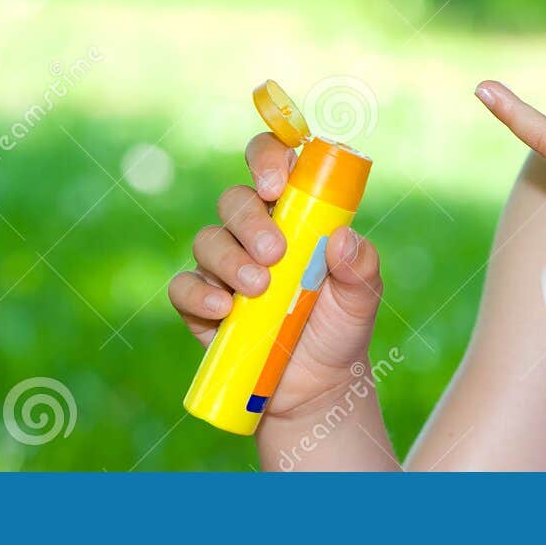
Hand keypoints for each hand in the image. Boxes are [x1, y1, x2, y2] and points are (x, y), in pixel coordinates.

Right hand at [167, 131, 384, 419]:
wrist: (317, 385)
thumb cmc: (340, 326)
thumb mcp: (362, 297)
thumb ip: (361, 266)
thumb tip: (343, 239)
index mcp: (293, 212)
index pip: (272, 162)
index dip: (268, 159)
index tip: (276, 185)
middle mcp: (253, 231)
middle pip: (234, 200)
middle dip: (250, 222)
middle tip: (275, 253)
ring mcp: (224, 266)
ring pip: (207, 239)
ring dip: (229, 259)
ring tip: (258, 288)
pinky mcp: (201, 303)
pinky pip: (183, 286)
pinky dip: (198, 294)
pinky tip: (223, 310)